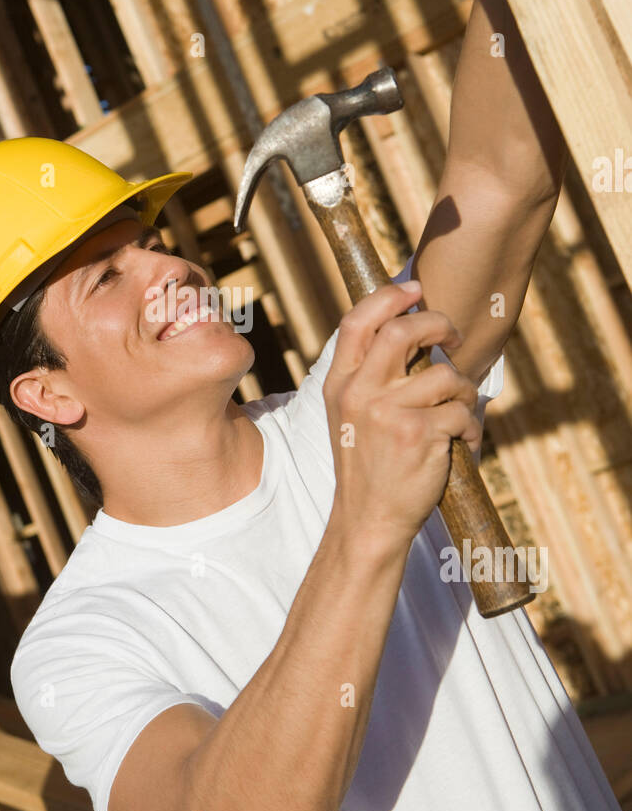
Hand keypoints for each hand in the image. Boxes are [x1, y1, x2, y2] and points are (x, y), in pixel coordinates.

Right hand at [323, 281, 481, 547]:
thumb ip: (368, 375)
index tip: (415, 290)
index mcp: (339, 385)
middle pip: (402, 330)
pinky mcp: (418, 434)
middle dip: (437, 325)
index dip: (388, 296)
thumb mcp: (348, 416)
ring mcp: (387, 413)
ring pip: (444, 375)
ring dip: (464, 391)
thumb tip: (408, 329)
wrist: (368, 520)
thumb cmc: (367, 466)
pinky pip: (461, 413)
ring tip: (459, 413)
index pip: (357, 322)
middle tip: (452, 338)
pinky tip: (463, 443)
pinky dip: (471, 428)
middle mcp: (359, 393)